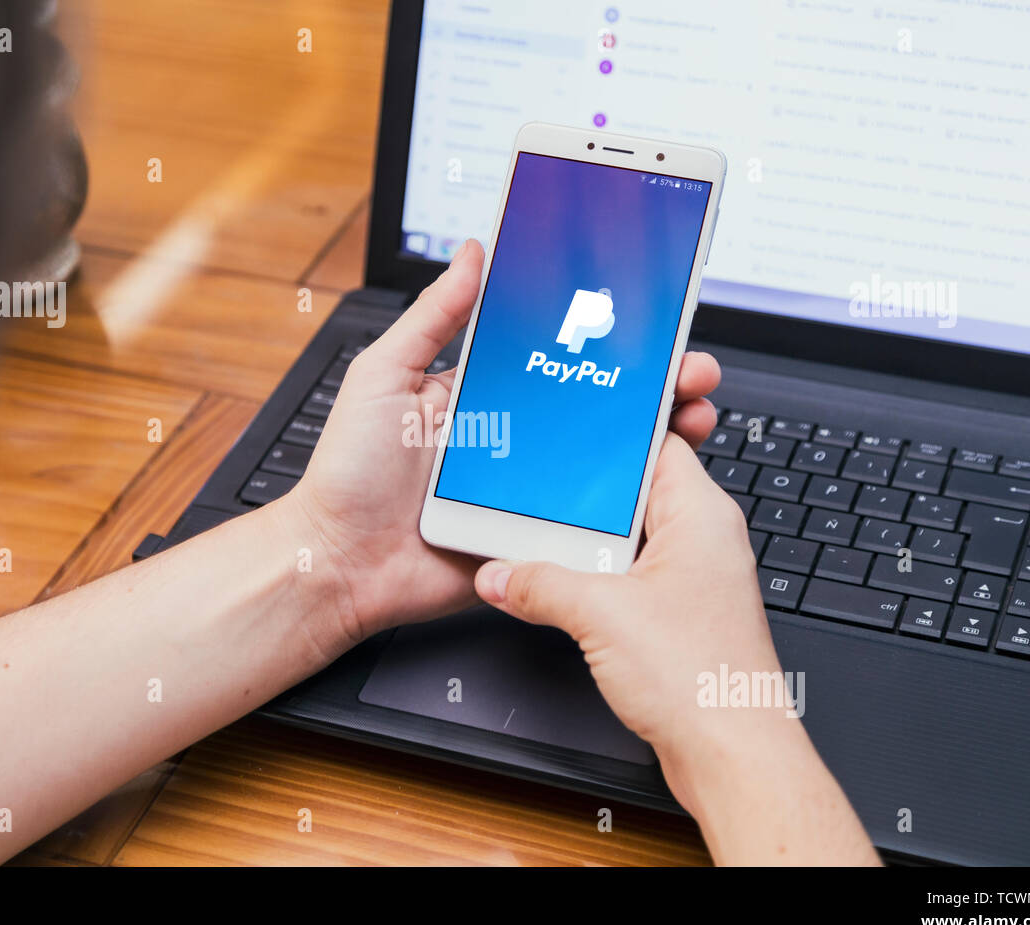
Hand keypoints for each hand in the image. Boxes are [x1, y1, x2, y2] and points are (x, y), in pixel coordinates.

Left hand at [285, 238, 722, 648]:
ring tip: (689, 418)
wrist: (339, 565)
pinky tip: (660, 483)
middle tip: (690, 370)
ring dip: (656, 437)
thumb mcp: (383, 376)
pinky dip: (629, 502)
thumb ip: (433, 317)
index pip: (556, 352)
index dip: (604, 336)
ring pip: (606, 458)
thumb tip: (473, 252)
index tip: (650, 316)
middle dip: (652, 383)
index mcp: (481, 390)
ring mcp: (527, 486)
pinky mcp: (532, 534)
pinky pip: (588, 516)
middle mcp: (513, 434)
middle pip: (596, 402)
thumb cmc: (349, 473)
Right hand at [472, 429, 798, 808]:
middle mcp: (704, 541)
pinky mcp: (678, 617)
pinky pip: (629, 579)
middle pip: (634, 492)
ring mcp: (693, 580)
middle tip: (537, 483)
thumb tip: (500, 573)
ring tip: (537, 536)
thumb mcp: (600, 615)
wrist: (731, 755)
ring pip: (628, 539)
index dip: (613, 430)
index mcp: (701, 515)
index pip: (658, 442)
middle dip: (584, 492)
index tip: (571, 420)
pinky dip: (596, 579)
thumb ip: (539, 585)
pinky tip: (560, 588)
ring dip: (586, 543)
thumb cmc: (703, 681)